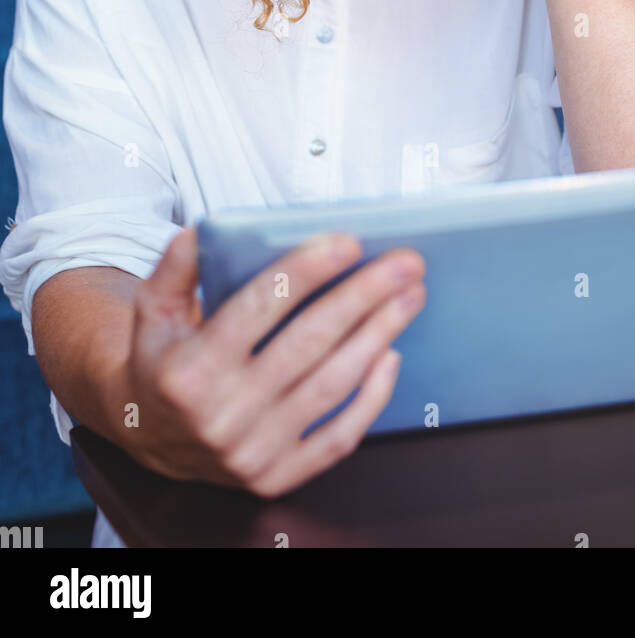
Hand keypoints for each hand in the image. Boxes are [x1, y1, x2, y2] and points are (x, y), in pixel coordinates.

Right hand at [123, 227, 425, 496]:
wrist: (151, 438)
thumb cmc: (163, 360)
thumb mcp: (152, 311)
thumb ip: (174, 269)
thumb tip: (200, 233)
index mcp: (189, 368)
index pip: (257, 308)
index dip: (306, 272)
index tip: (350, 242)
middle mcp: (220, 414)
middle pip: (308, 342)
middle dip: (364, 297)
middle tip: (405, 263)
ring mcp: (251, 451)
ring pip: (331, 386)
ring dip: (379, 335)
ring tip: (410, 297)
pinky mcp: (276, 476)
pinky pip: (338, 438)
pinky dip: (371, 397)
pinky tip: (390, 354)